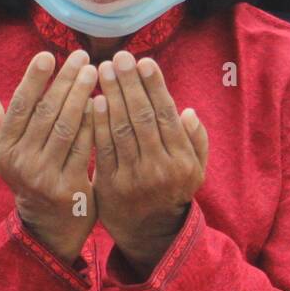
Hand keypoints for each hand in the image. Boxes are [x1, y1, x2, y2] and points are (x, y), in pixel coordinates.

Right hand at [0, 50, 98, 263]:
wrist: (49, 227)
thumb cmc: (31, 178)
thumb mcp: (7, 157)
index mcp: (5, 149)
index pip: (20, 106)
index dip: (33, 79)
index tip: (48, 55)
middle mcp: (20, 162)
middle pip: (45, 112)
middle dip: (64, 81)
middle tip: (81, 56)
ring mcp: (44, 176)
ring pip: (66, 126)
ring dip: (81, 95)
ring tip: (94, 72)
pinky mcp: (69, 187)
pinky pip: (85, 147)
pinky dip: (94, 122)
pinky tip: (102, 102)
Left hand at [93, 53, 207, 278]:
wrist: (150, 233)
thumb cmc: (172, 190)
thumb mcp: (195, 170)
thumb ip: (195, 141)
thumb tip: (187, 112)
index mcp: (183, 161)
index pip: (167, 116)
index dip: (154, 87)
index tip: (144, 62)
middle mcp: (160, 169)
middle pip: (142, 118)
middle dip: (130, 85)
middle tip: (119, 57)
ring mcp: (134, 179)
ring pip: (121, 130)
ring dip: (112, 97)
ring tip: (102, 70)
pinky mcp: (110, 186)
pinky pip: (103, 149)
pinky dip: (98, 124)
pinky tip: (94, 100)